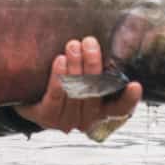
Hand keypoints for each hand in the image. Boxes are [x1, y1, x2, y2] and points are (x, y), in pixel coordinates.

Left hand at [15, 36, 142, 139]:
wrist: (29, 99)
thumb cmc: (62, 85)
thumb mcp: (83, 80)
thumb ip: (96, 71)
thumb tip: (106, 45)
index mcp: (101, 113)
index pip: (119, 110)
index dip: (129, 100)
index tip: (135, 85)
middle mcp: (86, 120)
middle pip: (94, 93)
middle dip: (92, 65)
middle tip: (89, 43)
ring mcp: (66, 121)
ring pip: (75, 92)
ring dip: (75, 66)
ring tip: (73, 46)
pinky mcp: (47, 116)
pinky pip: (55, 95)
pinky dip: (59, 76)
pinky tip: (60, 60)